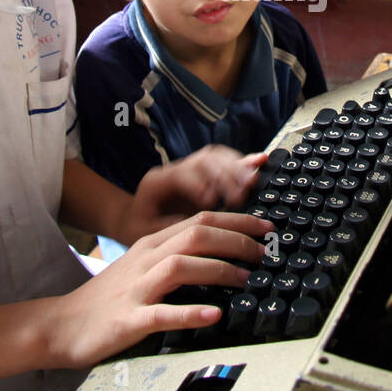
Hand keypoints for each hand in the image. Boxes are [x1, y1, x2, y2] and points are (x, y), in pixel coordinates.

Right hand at [42, 211, 271, 369]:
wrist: (62, 323)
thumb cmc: (109, 298)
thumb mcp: (144, 265)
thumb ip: (177, 255)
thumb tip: (221, 252)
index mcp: (152, 244)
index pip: (201, 220)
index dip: (237, 221)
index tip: (266, 227)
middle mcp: (146, 259)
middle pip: (196, 235)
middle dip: (236, 240)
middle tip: (264, 252)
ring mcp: (137, 287)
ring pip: (181, 266)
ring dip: (218, 270)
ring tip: (245, 280)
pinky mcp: (128, 318)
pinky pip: (162, 313)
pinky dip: (189, 312)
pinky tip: (213, 315)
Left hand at [114, 145, 265, 243]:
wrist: (132, 218)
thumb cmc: (138, 228)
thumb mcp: (146, 233)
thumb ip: (169, 229)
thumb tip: (198, 232)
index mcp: (156, 181)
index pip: (180, 175)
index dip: (197, 186)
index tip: (211, 202)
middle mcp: (174, 168)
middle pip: (202, 162)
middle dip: (224, 176)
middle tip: (241, 195)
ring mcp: (190, 168)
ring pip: (215, 158)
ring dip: (236, 169)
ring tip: (253, 182)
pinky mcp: (204, 174)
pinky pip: (224, 161)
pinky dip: (242, 163)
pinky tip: (260, 162)